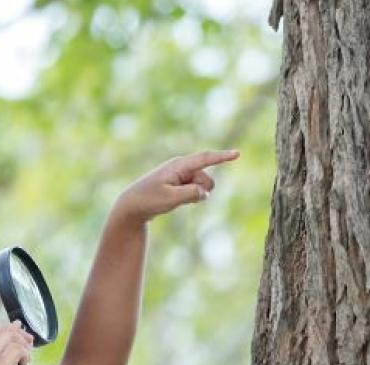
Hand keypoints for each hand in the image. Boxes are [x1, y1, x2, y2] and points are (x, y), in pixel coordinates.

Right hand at [0, 320, 34, 364]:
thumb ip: (3, 345)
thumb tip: (16, 323)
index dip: (11, 330)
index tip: (23, 339)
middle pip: (2, 330)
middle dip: (20, 335)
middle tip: (29, 346)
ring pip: (11, 338)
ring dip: (24, 347)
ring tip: (26, 359)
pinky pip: (18, 350)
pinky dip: (26, 355)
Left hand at [110, 149, 239, 225]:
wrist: (132, 205)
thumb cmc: (149, 200)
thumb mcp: (170, 199)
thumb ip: (190, 194)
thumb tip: (205, 192)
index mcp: (178, 165)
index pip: (205, 159)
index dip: (222, 157)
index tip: (237, 153)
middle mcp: (181, 167)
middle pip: (206, 179)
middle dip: (203, 190)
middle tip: (183, 198)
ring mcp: (181, 175)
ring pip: (202, 186)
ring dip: (196, 195)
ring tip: (175, 199)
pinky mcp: (180, 183)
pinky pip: (196, 191)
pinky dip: (191, 197)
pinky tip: (175, 200)